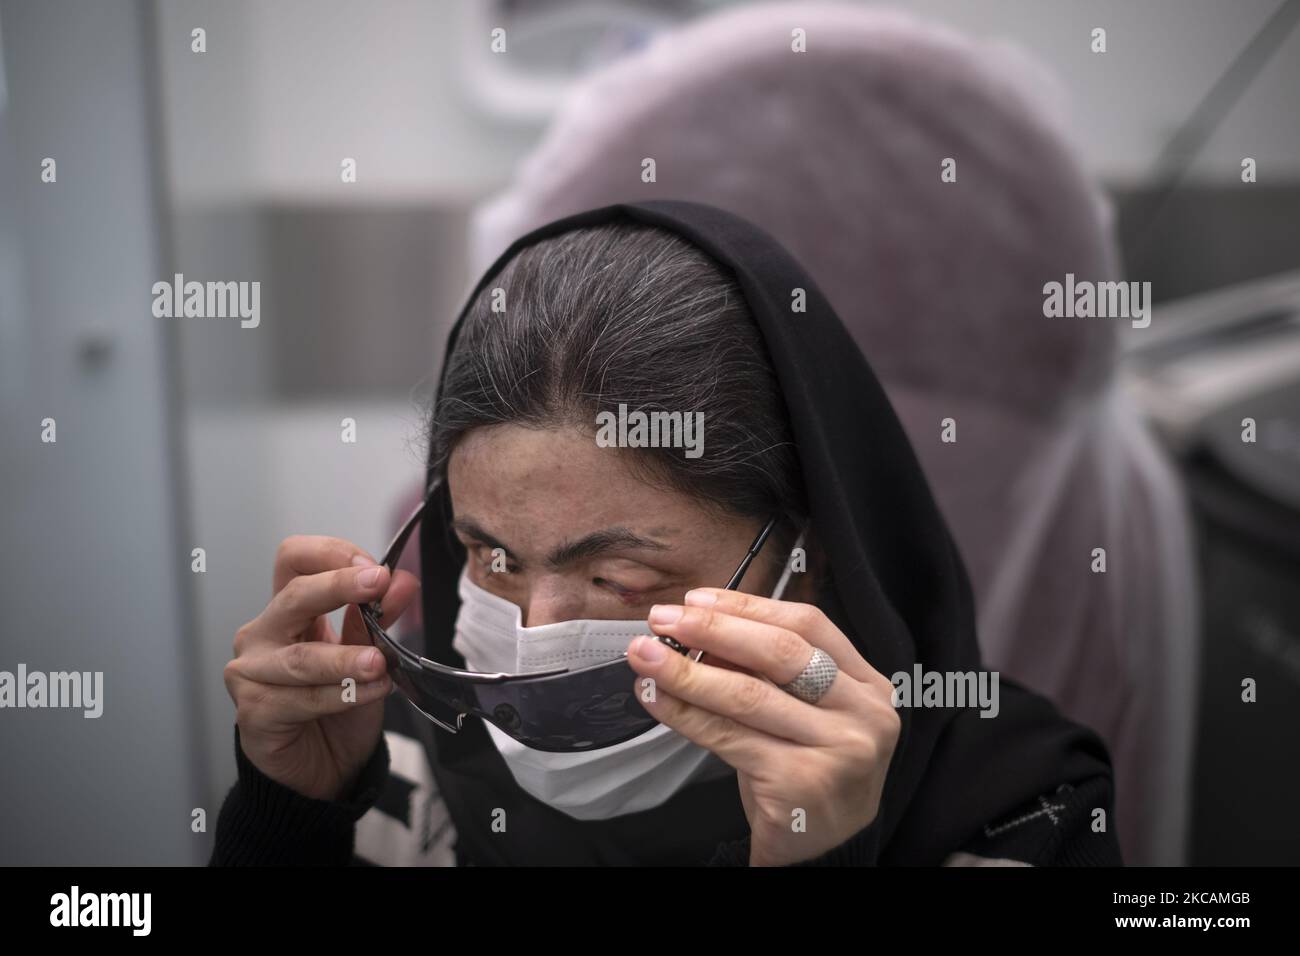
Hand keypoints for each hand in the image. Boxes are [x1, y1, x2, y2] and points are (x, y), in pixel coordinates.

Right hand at [223, 535, 419, 800]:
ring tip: (380, 662)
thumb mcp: (368, 655)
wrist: (325, 768)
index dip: (331, 554)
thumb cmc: (338, 706)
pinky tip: (369, 692)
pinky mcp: (253, 712)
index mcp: (288, 609)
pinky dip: (340, 696)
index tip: (374, 568)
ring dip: (346, 658)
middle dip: (339, 587)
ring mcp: (250, 672)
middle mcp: (262, 634)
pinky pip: (300, 700)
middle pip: (294, 596)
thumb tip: (403, 582)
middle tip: (379, 584)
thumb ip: (379, 619)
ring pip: (301, 657)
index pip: (294, 559)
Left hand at [627, 589, 899, 865]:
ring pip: (748, 695)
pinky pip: (728, 737)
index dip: (748, 607)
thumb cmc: (806, 772)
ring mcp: (839, 749)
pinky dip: (685, 714)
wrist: (821, 849)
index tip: (697, 600)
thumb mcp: (799, 713)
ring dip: (687, 671)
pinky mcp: (802, 782)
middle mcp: (863, 714)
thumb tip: (695, 630)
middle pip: (781, 652)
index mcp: (867, 685)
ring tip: (646, 656)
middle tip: (664, 620)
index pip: (808, 624)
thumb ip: (763, 672)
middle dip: (714, 630)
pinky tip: (657, 698)